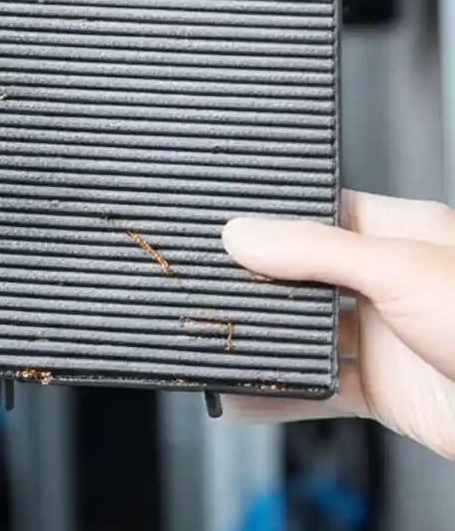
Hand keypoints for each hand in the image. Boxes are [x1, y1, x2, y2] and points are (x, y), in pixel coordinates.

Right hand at [220, 190, 454, 458]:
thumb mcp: (400, 269)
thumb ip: (315, 250)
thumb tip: (243, 233)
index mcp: (399, 233)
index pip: (317, 214)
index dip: (269, 219)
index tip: (221, 226)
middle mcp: (388, 283)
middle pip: (300, 278)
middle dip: (257, 286)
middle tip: (210, 287)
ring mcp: (384, 338)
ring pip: (303, 336)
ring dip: (265, 343)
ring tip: (220, 340)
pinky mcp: (382, 390)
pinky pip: (314, 389)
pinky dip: (277, 394)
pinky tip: (247, 392)